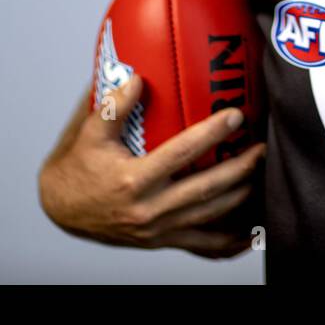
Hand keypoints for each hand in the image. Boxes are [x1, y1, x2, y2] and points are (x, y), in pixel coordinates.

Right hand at [38, 74, 266, 257]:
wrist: (61, 210)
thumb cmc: (76, 168)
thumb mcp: (88, 133)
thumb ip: (113, 106)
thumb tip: (139, 78)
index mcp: (131, 181)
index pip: (180, 154)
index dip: (210, 134)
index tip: (235, 116)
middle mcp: (148, 210)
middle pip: (207, 189)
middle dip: (242, 168)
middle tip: (264, 147)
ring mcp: (158, 230)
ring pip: (211, 216)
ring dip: (243, 195)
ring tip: (264, 172)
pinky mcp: (162, 241)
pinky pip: (203, 246)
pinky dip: (231, 242)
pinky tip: (252, 233)